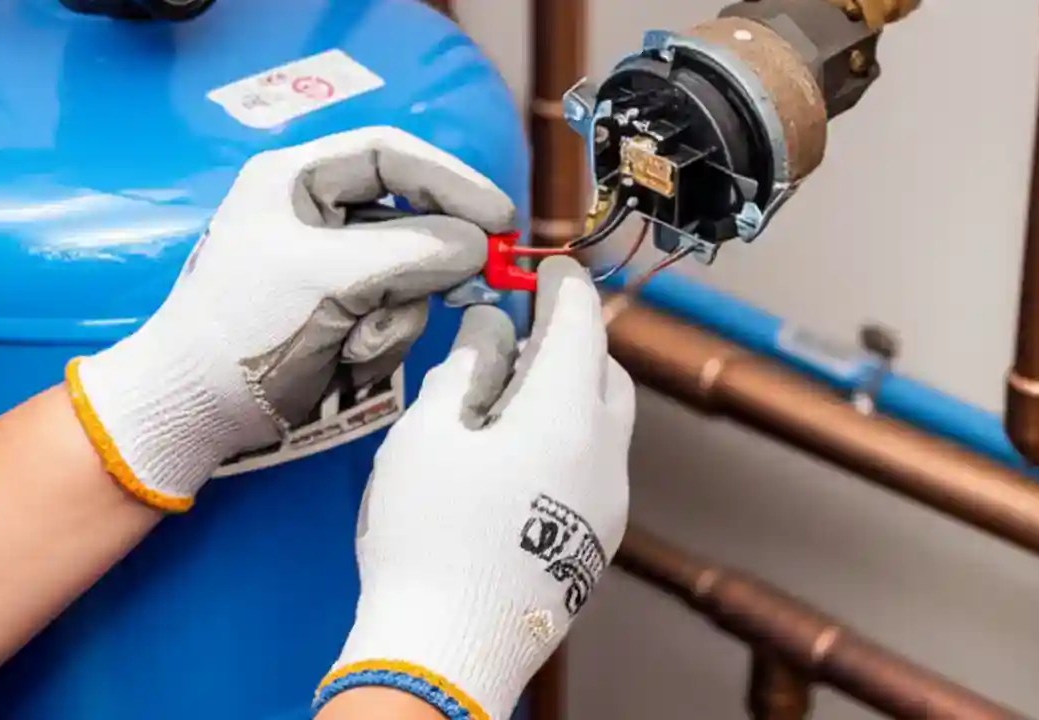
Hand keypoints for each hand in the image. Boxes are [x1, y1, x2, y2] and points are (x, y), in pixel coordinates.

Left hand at [67, 127, 513, 511]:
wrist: (193, 412)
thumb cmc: (243, 331)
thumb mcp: (326, 281)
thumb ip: (410, 253)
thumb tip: (477, 244)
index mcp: (295, 179)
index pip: (390, 154)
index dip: (450, 179)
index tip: (498, 216)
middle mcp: (315, 213)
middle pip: (409, 216)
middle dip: (430, 259)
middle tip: (473, 281)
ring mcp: (331, 266)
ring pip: (410, 272)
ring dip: (397, 313)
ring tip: (356, 344)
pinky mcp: (340, 312)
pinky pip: (394, 312)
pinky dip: (382, 338)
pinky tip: (347, 360)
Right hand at [314, 257, 635, 719]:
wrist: (450, 650)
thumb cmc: (430, 539)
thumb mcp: (430, 435)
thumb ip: (467, 370)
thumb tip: (490, 332)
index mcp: (567, 418)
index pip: (582, 326)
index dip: (564, 287)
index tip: (549, 268)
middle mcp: (605, 457)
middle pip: (606, 371)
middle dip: (573, 340)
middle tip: (521, 332)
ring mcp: (608, 504)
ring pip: (605, 420)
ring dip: (572, 390)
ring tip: (508, 395)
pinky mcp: (597, 540)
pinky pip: (597, 464)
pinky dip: (571, 436)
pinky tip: (518, 452)